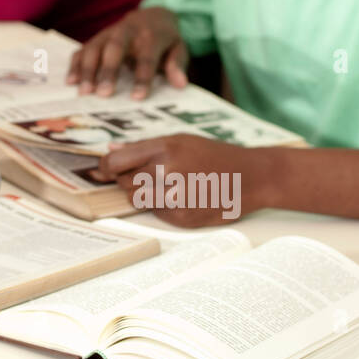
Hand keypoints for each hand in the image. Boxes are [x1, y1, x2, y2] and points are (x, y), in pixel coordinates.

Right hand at [68, 7, 188, 98]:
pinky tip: (71, 82)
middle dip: (108, 71)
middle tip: (103, 94)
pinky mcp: (96, 38)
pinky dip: (76, 65)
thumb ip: (177, 64)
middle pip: (115, 48)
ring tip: (84, 92)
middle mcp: (127, 31)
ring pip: (95, 48)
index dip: (142, 77)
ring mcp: (108, 33)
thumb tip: (181, 84)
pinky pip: (82, 49)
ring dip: (87, 70)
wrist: (152, 16)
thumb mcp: (179, 48)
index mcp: (151, 35)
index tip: (138, 98)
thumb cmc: (165, 39)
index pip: (147, 57)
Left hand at [90, 134, 270, 226]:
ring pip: (135, 199)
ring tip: (168, 185)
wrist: (252, 176)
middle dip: (130, 179)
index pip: (115, 161)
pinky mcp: (181, 217)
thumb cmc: (213, 155)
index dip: (106, 166)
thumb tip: (110, 150)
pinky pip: (155, 213)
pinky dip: (162, 206)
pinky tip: (183, 196)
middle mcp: (166, 171)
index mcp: (163, 148)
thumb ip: (143, 147)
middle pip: (124, 182)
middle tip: (150, 175)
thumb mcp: (180, 140)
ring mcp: (174, 196)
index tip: (106, 169)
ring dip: (144, 194)